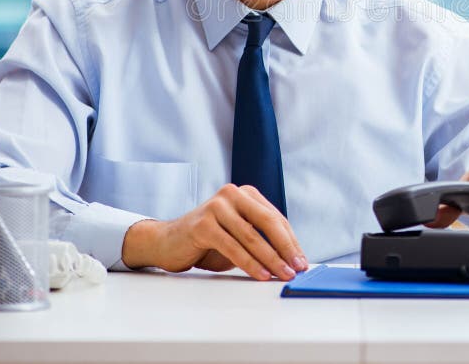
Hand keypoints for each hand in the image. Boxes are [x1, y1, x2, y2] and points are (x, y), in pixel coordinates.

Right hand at [121, 183, 307, 280]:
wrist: (167, 241)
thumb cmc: (208, 241)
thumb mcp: (238, 236)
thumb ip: (260, 240)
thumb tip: (291, 259)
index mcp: (245, 193)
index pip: (276, 218)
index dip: (291, 241)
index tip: (302, 260)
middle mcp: (232, 194)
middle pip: (268, 222)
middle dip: (286, 248)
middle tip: (297, 268)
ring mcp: (216, 206)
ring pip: (252, 236)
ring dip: (271, 259)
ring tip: (283, 274)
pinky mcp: (203, 224)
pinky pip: (233, 247)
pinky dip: (250, 263)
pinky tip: (261, 275)